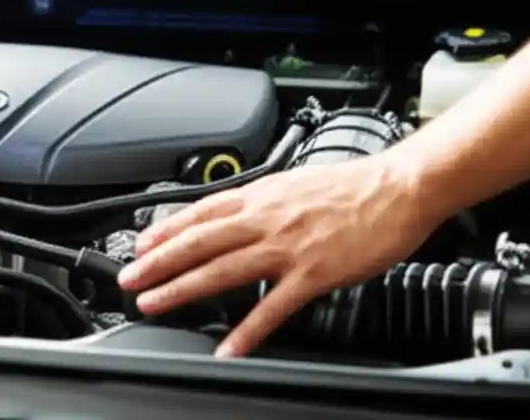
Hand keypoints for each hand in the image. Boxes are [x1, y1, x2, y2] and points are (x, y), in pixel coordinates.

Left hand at [116, 155, 438, 357]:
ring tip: (155, 303)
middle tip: (130, 279)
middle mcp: (266, 218)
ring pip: (222, 270)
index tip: (142, 245)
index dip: (166, 230)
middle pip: (199, 241)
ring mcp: (287, 247)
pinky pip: (272, 307)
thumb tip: (241, 209)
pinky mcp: (312, 274)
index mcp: (263, 194)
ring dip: (183, 289)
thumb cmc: (356, 185)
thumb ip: (266, 199)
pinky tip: (229, 348)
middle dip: (158, 262)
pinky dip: (247, 331)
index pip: (201, 211)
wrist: (399, 187)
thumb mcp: (297, 181)